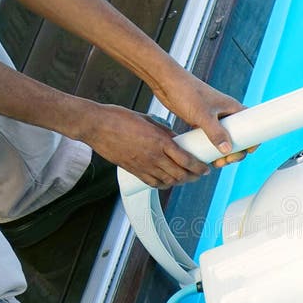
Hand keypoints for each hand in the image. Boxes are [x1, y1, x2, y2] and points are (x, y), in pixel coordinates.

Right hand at [81, 102, 211, 187]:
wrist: (97, 126)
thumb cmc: (120, 118)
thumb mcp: (149, 120)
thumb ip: (164, 132)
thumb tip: (177, 139)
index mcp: (160, 141)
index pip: (187, 160)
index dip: (200, 167)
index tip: (206, 168)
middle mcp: (154, 156)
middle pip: (181, 174)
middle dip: (194, 176)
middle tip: (200, 174)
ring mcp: (143, 165)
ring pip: (169, 181)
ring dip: (180, 182)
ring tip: (186, 178)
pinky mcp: (134, 171)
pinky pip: (153, 183)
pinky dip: (164, 184)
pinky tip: (168, 181)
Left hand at [151, 66, 252, 167]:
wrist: (166, 82)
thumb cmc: (186, 92)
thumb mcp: (202, 115)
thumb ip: (215, 133)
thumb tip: (227, 150)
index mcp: (232, 107)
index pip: (251, 125)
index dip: (252, 140)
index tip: (245, 153)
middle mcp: (225, 113)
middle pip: (238, 136)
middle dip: (236, 151)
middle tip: (226, 162)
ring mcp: (213, 118)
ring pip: (224, 139)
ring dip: (223, 153)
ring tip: (216, 163)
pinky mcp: (201, 122)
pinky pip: (211, 138)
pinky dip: (211, 149)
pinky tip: (206, 157)